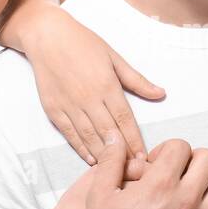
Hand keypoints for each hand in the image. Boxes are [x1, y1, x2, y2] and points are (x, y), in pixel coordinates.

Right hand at [26, 8, 164, 164]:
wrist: (47, 36)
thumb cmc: (83, 43)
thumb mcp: (114, 57)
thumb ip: (137, 79)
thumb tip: (160, 93)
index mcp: (106, 85)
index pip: (124, 119)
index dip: (135, 140)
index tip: (145, 157)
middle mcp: (88, 98)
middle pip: (109, 132)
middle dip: (123, 154)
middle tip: (135, 172)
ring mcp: (69, 105)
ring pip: (90, 137)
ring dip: (104, 156)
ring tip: (117, 172)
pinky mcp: (53, 109)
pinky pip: (70, 134)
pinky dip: (82, 149)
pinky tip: (93, 160)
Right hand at [81, 136, 207, 208]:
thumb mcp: (99, 195)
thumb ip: (109, 161)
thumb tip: (114, 136)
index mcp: (159, 184)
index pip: (181, 147)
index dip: (170, 149)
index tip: (161, 162)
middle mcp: (185, 200)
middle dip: (196, 159)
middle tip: (184, 171)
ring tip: (202, 186)